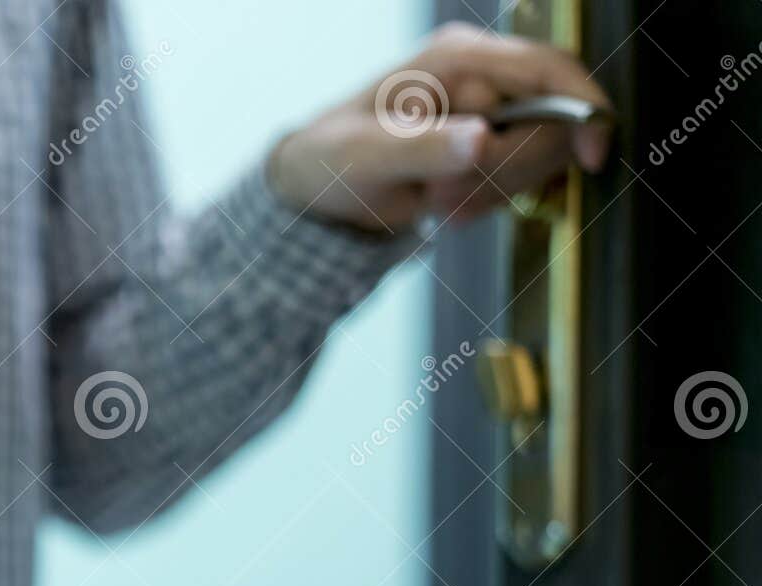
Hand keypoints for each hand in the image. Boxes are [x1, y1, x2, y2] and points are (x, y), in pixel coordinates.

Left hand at [267, 22, 612, 232]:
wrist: (319, 183)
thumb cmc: (333, 159)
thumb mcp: (368, 158)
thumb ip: (426, 149)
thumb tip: (482, 139)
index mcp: (456, 58)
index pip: (548, 70)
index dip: (582, 110)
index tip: (593, 157)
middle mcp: (482, 75)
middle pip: (549, 124)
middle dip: (502, 173)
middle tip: (440, 196)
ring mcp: (489, 108)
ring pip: (538, 158)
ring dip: (488, 192)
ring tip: (432, 197)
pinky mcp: (492, 139)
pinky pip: (518, 179)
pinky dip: (484, 201)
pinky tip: (444, 201)